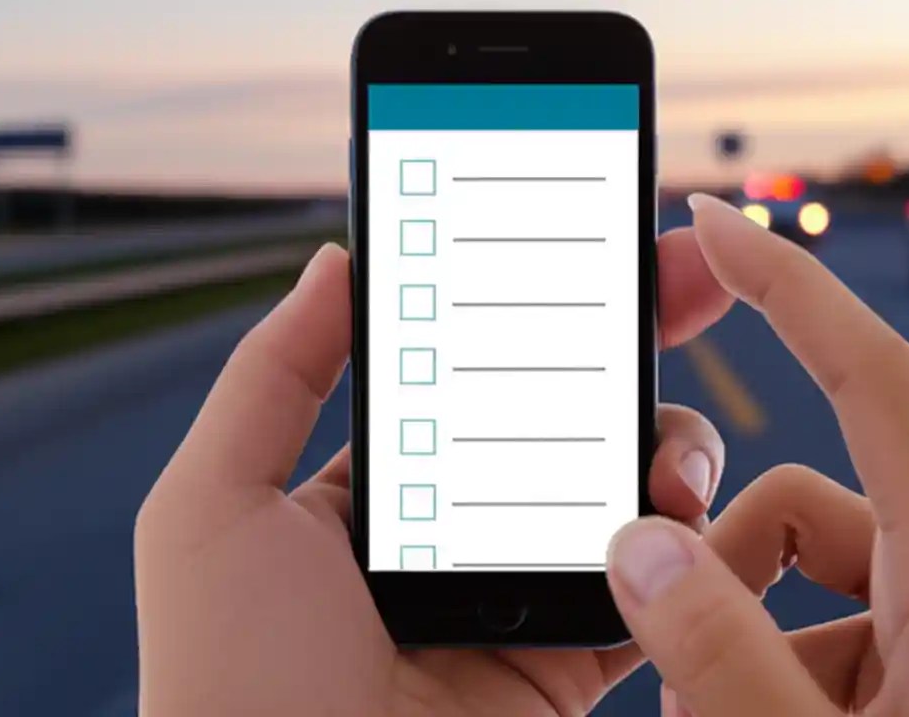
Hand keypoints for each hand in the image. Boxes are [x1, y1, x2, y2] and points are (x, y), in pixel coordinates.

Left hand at [134, 228, 734, 715]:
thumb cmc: (227, 674)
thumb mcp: (214, 502)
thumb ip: (275, 374)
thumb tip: (338, 257)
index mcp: (384, 486)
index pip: (476, 369)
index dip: (537, 302)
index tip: (593, 235)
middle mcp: (464, 531)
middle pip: (568, 414)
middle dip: (638, 338)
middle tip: (694, 272)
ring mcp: (525, 592)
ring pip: (628, 491)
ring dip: (668, 444)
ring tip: (663, 450)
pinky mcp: (576, 656)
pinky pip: (656, 586)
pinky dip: (688, 544)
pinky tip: (682, 508)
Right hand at [605, 194, 908, 716]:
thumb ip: (717, 651)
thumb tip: (644, 549)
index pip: (881, 386)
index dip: (795, 290)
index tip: (722, 223)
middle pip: (817, 511)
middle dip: (725, 578)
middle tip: (680, 680)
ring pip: (824, 586)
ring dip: (749, 645)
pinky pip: (862, 643)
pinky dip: (794, 678)